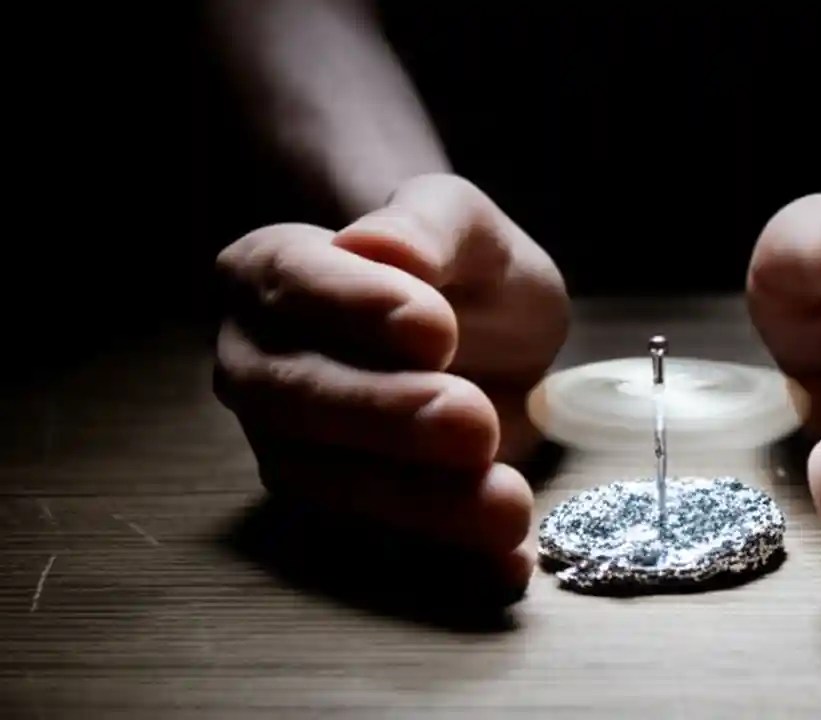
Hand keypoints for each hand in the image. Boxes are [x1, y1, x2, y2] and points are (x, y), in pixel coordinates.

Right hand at [213, 174, 568, 591]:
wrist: (486, 333)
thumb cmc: (460, 268)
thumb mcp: (461, 220)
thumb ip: (425, 225)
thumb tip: (380, 249)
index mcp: (272, 273)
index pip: (289, 283)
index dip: (353, 308)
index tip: (433, 328)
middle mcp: (260, 365)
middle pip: (294, 397)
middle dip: (385, 417)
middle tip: (474, 423)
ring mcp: (292, 447)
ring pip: (328, 484)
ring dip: (418, 503)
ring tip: (507, 505)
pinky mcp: (344, 513)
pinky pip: (380, 546)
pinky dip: (447, 564)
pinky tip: (508, 566)